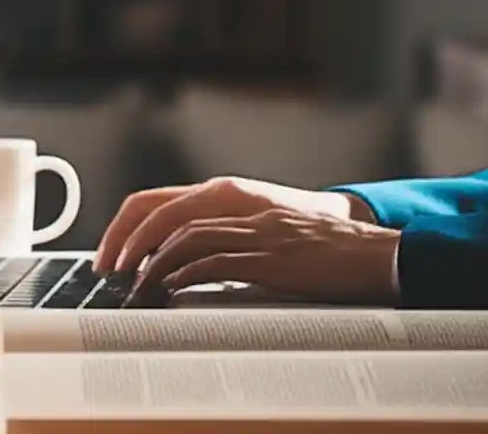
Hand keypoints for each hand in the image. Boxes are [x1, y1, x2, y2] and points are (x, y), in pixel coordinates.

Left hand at [134, 208, 399, 304]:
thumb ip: (232, 241)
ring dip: (153, 264)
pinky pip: (217, 263)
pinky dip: (187, 276)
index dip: (132, 225)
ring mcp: (257, 230)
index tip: (114, 252)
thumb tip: (189, 267)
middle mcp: (243, 207)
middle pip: (166, 214)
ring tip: (136, 287)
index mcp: (238, 198)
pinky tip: (174, 290)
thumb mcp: (270, 235)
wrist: (375, 252)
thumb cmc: (326, 249)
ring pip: (186, 237)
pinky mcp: (271, 257)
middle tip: (111, 272)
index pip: (166, 200)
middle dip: (130, 243)